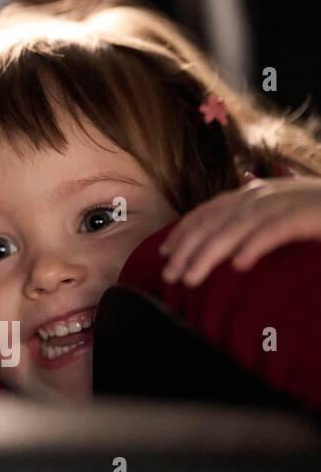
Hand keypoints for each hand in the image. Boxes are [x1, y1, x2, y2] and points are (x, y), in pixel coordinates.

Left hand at [159, 176, 320, 285]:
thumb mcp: (287, 212)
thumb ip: (261, 218)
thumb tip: (236, 235)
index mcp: (260, 192)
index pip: (211, 210)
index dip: (185, 230)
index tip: (164, 254)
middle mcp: (268, 194)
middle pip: (216, 221)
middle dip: (188, 249)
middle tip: (169, 276)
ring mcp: (288, 201)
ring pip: (237, 228)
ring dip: (209, 254)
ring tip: (190, 278)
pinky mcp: (309, 215)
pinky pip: (276, 230)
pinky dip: (255, 245)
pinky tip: (237, 265)